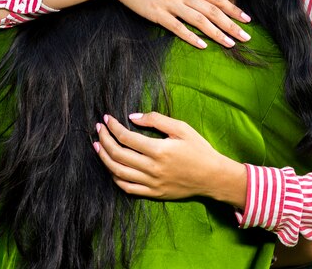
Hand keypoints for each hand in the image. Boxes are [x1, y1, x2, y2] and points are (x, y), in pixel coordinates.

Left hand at [94, 112, 246, 206]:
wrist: (212, 176)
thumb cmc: (199, 149)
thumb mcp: (182, 128)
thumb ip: (157, 120)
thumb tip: (133, 117)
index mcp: (159, 150)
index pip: (126, 137)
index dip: (113, 127)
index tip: (107, 119)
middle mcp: (152, 168)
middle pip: (118, 154)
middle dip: (104, 140)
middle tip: (99, 129)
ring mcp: (151, 183)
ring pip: (118, 172)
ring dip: (104, 158)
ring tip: (98, 146)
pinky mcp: (152, 193)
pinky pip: (127, 187)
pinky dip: (115, 177)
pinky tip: (111, 166)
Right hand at [104, 0, 251, 48]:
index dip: (233, 9)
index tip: (246, 19)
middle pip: (213, 11)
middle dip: (232, 25)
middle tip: (246, 37)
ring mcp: (171, 4)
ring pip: (200, 21)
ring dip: (217, 34)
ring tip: (230, 44)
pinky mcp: (157, 14)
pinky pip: (177, 28)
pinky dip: (191, 37)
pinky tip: (203, 45)